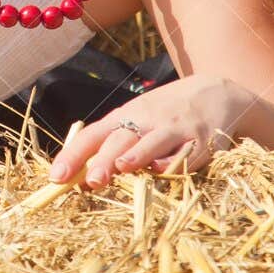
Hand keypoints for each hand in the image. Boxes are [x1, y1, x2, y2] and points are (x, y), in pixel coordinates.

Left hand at [46, 73, 244, 188]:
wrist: (217, 91)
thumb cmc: (166, 111)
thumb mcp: (137, 117)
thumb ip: (111, 143)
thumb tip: (80, 176)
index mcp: (126, 115)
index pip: (92, 135)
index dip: (73, 155)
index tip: (56, 177)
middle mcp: (148, 119)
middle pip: (121, 139)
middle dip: (105, 159)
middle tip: (90, 181)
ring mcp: (176, 129)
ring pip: (154, 142)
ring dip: (138, 155)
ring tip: (122, 168)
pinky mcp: (202, 141)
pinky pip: (187, 154)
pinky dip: (174, 162)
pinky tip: (163, 169)